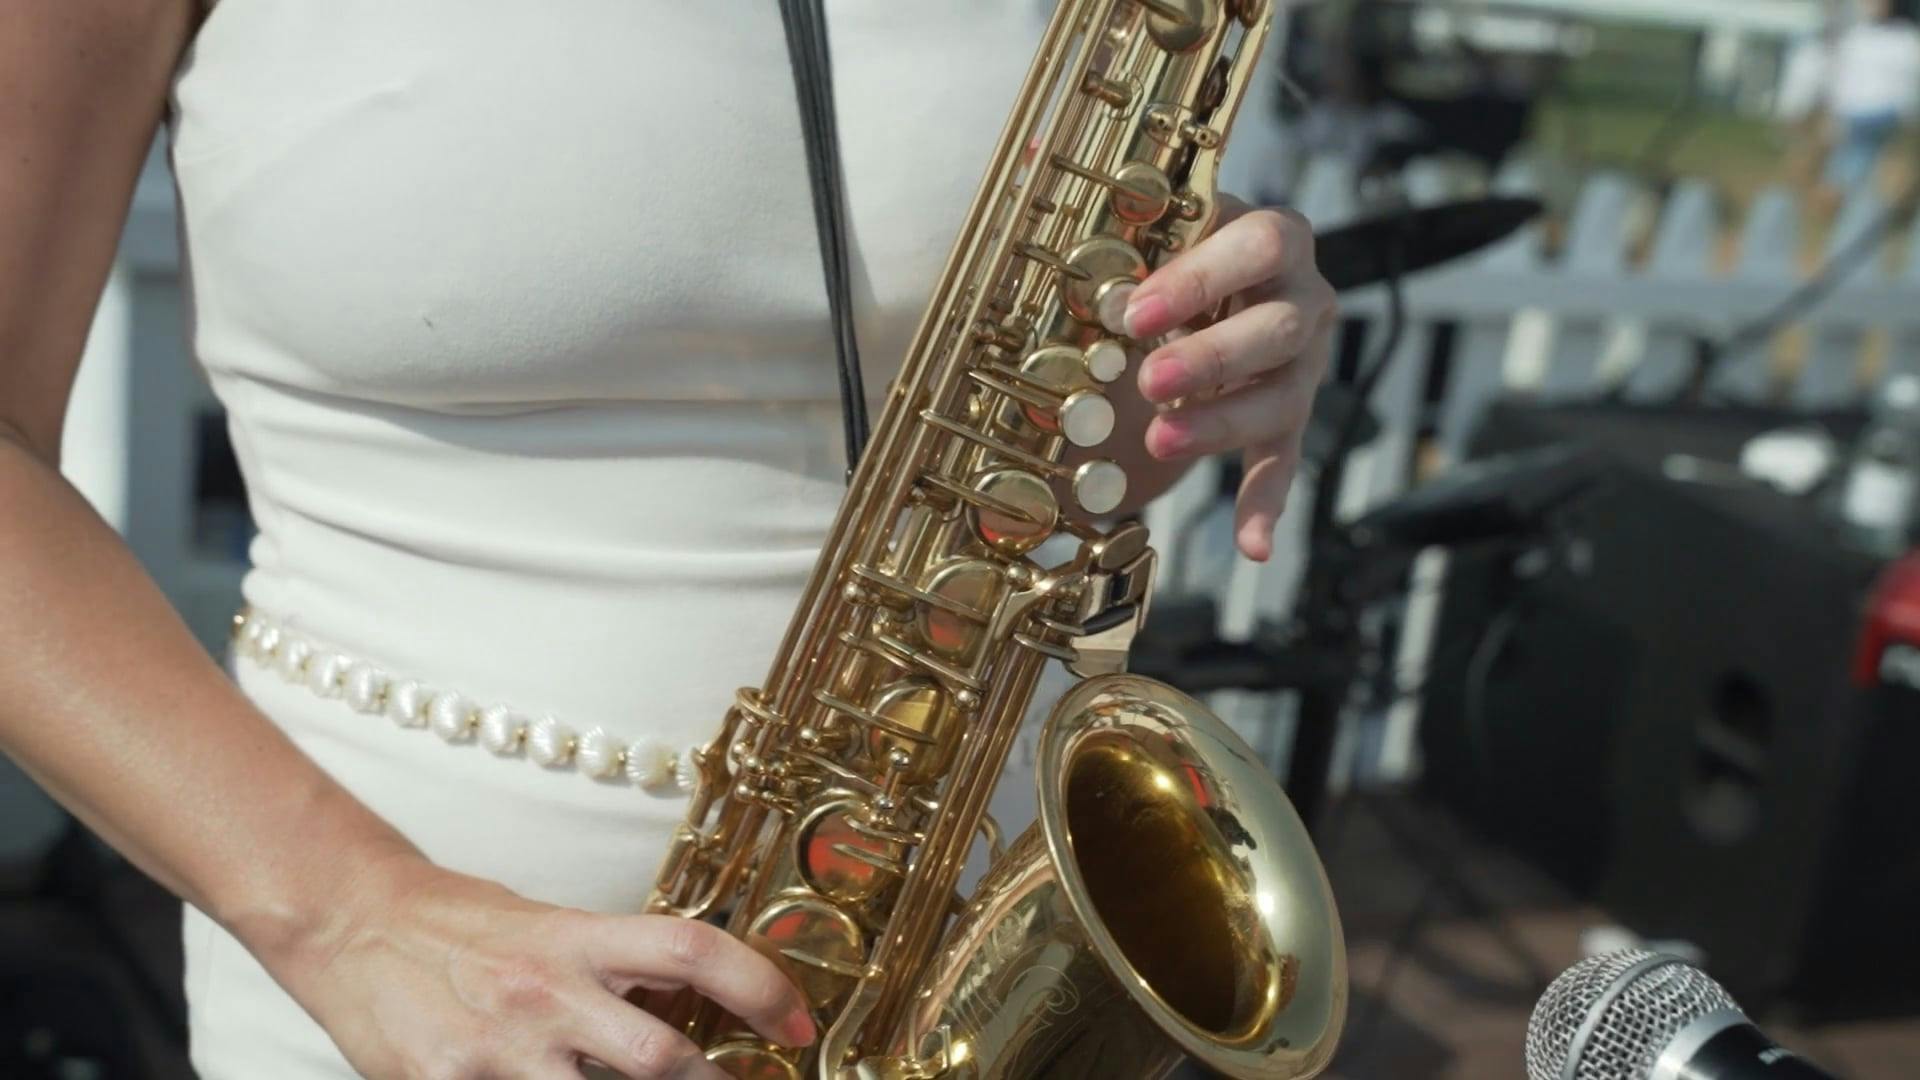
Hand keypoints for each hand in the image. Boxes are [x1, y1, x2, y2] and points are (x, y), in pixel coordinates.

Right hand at [266, 857, 810, 1078]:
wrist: (350, 921)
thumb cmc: (459, 924)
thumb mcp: (549, 926)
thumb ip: (615, 966)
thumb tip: (694, 1001)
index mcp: (578, 939)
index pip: (693, 950)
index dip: (760, 987)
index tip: (797, 1023)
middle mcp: (547, 993)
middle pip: (661, 1056)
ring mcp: (498, 1052)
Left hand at [1125, 197, 1335, 561]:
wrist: (1192, 296)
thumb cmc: (1170, 260)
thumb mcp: (1155, 244)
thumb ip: (1132, 249)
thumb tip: (1090, 264)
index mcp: (1273, 237)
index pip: (1257, 245)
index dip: (1200, 278)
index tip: (1135, 313)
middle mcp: (1302, 296)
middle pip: (1279, 327)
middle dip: (1212, 357)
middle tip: (1149, 381)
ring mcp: (1302, 360)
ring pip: (1283, 397)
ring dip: (1222, 424)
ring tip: (1161, 441)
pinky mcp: (1289, 413)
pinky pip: (1284, 458)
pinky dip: (1265, 502)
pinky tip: (1252, 544)